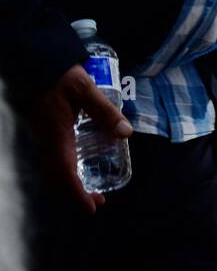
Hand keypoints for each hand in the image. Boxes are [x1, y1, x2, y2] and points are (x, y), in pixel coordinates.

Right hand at [26, 64, 132, 211]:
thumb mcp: (86, 89)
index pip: (64, 171)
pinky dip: (65, 170)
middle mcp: (48, 139)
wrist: (37, 63)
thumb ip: (105, 110)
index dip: (77, 193)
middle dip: (76, 193)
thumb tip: (125, 133)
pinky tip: (78, 166)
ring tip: (90, 190)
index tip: (91, 207)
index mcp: (57, 134)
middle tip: (97, 202)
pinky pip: (53, 158)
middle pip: (57, 176)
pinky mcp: (45, 130)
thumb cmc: (61, 75)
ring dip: (70, 183)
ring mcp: (44, 136)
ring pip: (53, 168)